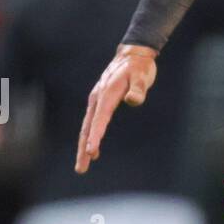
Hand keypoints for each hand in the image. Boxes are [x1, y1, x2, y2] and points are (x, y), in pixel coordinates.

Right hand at [75, 44, 156, 173]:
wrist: (132, 55)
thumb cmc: (139, 68)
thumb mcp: (142, 76)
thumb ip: (138, 89)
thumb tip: (133, 100)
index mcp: (107, 94)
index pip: (100, 119)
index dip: (96, 136)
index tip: (92, 152)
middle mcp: (97, 98)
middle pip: (87, 127)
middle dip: (84, 148)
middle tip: (81, 169)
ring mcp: (96, 100)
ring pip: (87, 126)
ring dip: (84, 145)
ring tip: (83, 165)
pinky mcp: (99, 101)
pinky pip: (91, 122)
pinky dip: (89, 136)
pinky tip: (92, 149)